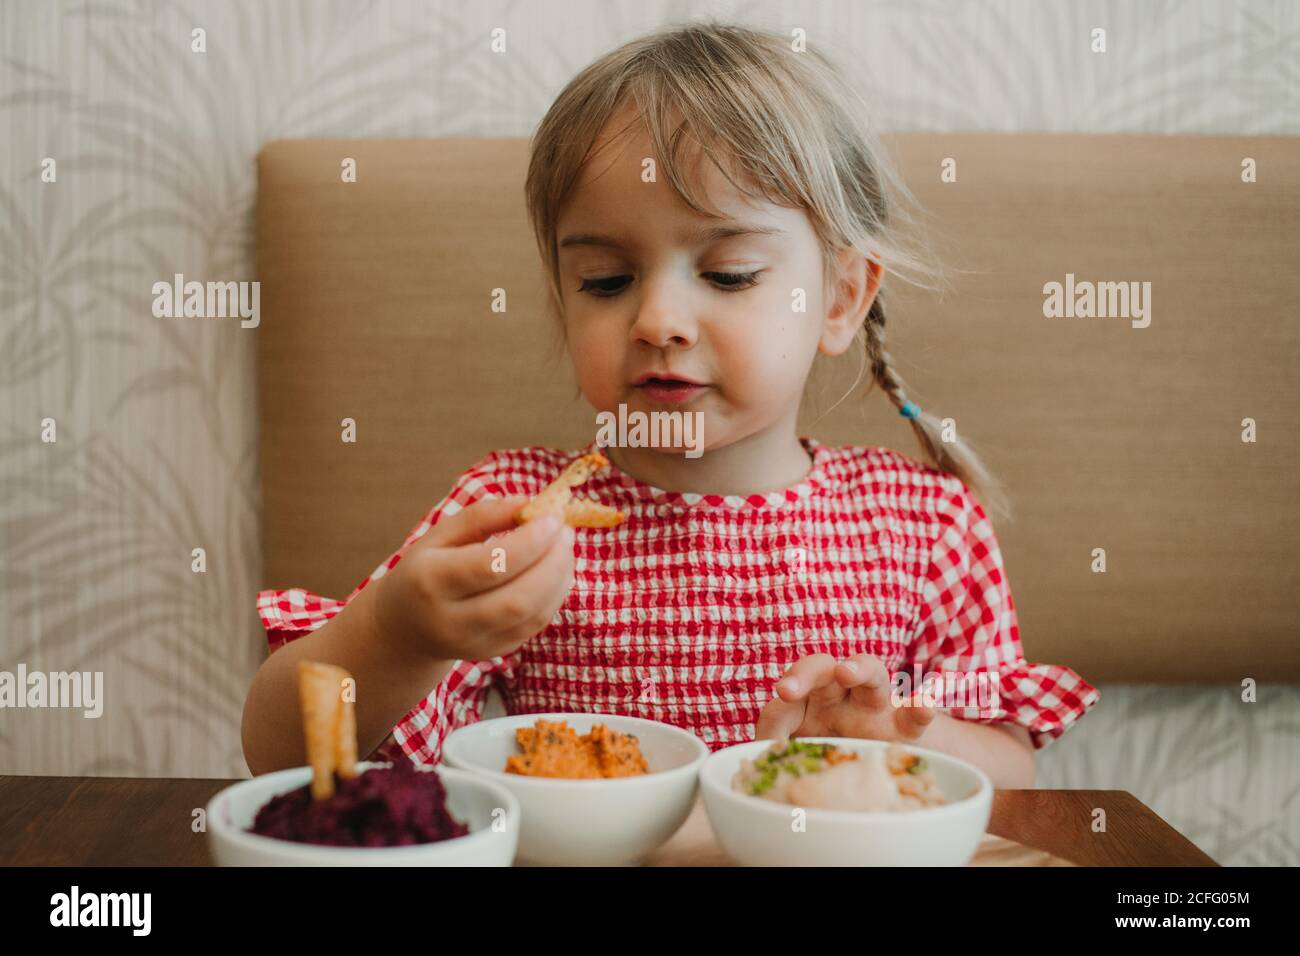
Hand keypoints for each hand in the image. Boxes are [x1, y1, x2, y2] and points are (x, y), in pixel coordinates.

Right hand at [375, 495, 574, 661]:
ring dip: (560, 578)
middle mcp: (450, 620)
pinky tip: (555, 570)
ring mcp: (474, 644)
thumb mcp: (440, 535)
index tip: (552, 518)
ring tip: (563, 547)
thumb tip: (529, 503)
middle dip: (553, 563)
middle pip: (517, 599)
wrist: (406, 628)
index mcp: (430, 581)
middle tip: (565, 532)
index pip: (489, 566)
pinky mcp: (494, 653)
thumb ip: (482, 516)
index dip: (529, 542)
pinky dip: (555, 594)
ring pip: (532, 616)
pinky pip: (535, 625)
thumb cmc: (426, 569)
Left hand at [754, 653, 937, 742]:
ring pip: (871, 673)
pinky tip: (924, 705)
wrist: (867, 778)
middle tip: (786, 690)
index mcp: (807, 700)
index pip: (788, 696)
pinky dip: (920, 708)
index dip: (777, 714)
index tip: (768, 739)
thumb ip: (776, 746)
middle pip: (822, 667)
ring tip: (846, 672)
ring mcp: (872, 707)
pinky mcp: (902, 730)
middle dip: (803, 673)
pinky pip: (913, 715)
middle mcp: (839, 695)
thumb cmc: (820, 759)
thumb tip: (759, 753)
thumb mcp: (794, 753)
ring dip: (858, 668)